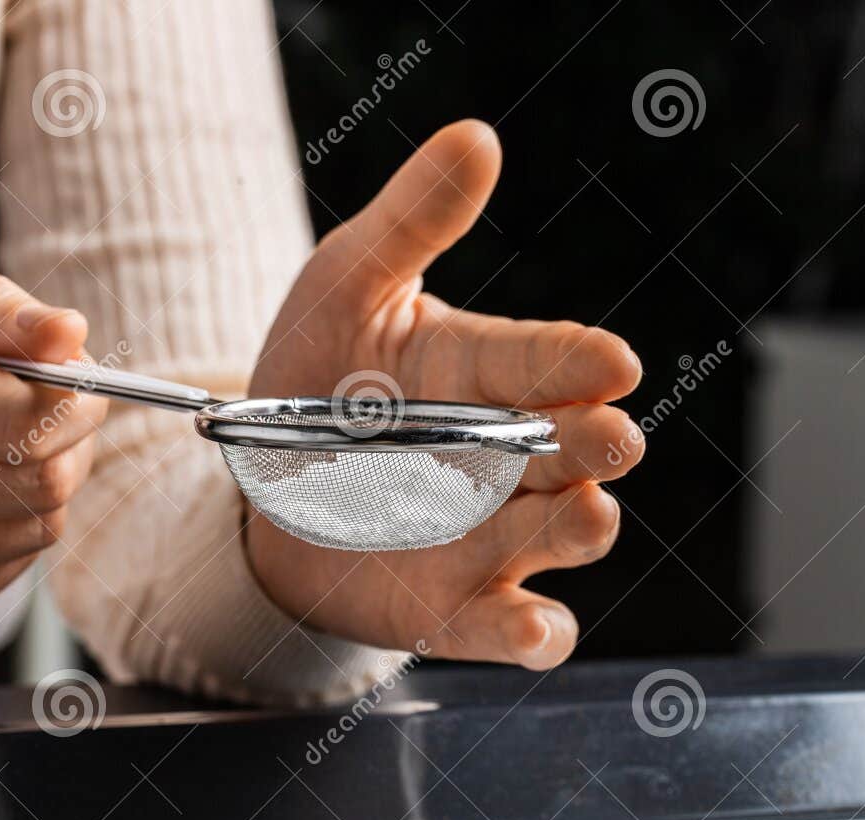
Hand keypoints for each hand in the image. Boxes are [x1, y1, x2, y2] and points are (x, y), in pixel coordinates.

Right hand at [0, 269, 106, 630]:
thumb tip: (72, 335)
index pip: (17, 414)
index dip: (74, 398)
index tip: (75, 380)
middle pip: (35, 478)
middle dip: (70, 441)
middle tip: (53, 412)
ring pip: (33, 529)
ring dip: (47, 485)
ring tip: (7, 449)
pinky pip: (6, 573)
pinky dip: (12, 531)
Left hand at [245, 121, 644, 668]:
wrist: (254, 488)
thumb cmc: (309, 378)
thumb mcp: (343, 286)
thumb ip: (411, 222)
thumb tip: (476, 137)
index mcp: (487, 372)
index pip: (545, 361)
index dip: (579, 363)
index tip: (610, 363)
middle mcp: (507, 455)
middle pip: (573, 452)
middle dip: (597, 445)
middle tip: (608, 437)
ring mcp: (490, 536)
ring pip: (558, 538)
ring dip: (578, 529)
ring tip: (584, 514)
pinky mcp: (457, 609)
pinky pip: (511, 630)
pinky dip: (530, 636)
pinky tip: (528, 628)